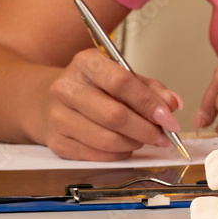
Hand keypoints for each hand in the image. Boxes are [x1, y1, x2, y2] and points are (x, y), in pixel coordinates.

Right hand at [38, 48, 182, 160]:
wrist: (44, 99)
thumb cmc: (89, 86)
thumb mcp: (118, 74)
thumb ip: (148, 87)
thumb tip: (173, 103)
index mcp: (85, 63)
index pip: (121, 82)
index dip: (148, 103)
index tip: (168, 117)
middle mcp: (67, 88)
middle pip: (114, 115)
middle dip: (146, 129)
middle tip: (164, 136)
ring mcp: (58, 116)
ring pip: (106, 139)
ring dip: (134, 143)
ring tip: (145, 139)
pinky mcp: (57, 141)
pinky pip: (96, 155)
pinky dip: (119, 154)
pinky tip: (126, 146)